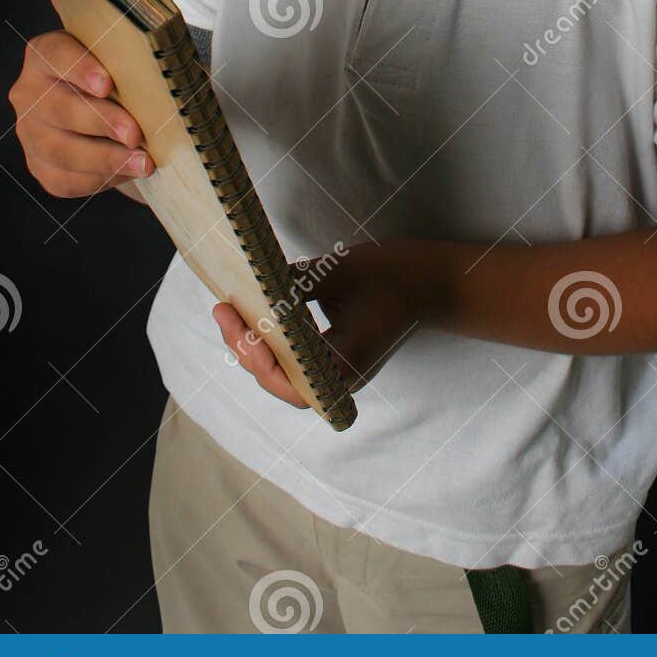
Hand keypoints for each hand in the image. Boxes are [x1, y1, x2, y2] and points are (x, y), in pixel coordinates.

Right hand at [8, 30, 152, 196]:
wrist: (104, 107)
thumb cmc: (118, 74)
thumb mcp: (121, 57)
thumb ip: (134, 61)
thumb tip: (172, 77)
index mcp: (44, 55)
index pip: (56, 55)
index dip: (80, 69)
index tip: (107, 84)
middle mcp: (29, 93)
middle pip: (59, 108)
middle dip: (101, 122)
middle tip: (134, 134)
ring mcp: (31, 133)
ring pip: (61, 151)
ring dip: (106, 159)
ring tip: (143, 163)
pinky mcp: (40, 167)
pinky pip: (66, 180)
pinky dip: (102, 178)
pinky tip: (130, 171)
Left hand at [213, 239, 440, 408]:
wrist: (435, 280)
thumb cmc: (393, 275)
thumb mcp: (337, 273)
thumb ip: (292, 284)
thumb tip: (246, 282)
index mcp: (346, 368)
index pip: (288, 383)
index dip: (255, 356)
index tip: (234, 320)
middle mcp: (341, 380)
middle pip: (281, 382)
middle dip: (246, 348)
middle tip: (221, 309)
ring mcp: (340, 372)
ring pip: (286, 374)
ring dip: (256, 347)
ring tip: (230, 314)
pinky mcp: (339, 358)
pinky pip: (297, 360)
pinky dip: (274, 342)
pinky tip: (256, 316)